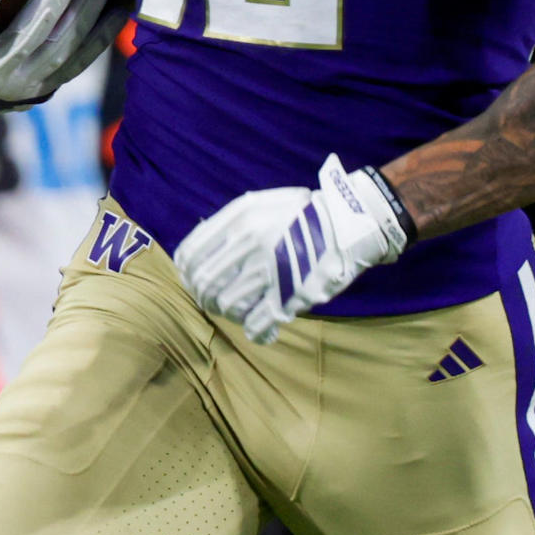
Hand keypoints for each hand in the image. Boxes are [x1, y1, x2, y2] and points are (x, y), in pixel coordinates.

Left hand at [172, 154, 412, 344]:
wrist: (349, 225)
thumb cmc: (303, 214)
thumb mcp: (262, 203)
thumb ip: (228, 222)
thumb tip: (198, 252)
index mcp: (241, 217)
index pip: (191, 253)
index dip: (186, 272)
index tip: (191, 279)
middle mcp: (251, 242)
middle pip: (204, 283)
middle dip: (204, 297)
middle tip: (213, 301)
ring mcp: (271, 270)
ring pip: (227, 305)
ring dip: (229, 313)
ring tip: (239, 312)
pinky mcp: (290, 295)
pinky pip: (257, 324)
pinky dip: (254, 332)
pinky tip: (258, 330)